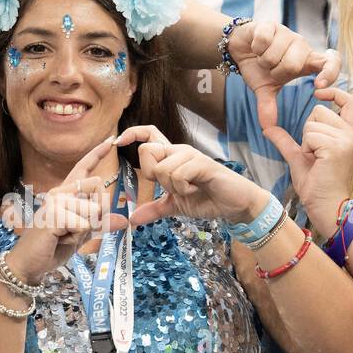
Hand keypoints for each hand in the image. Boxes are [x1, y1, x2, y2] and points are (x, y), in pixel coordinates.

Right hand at [5, 136, 126, 283]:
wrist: (31, 263)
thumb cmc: (53, 246)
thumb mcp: (82, 234)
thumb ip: (101, 224)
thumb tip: (126, 221)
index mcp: (66, 192)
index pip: (83, 168)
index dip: (97, 154)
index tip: (110, 140)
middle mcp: (60, 191)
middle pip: (99, 188)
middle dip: (98, 213)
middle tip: (79, 228)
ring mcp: (55, 201)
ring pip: (93, 210)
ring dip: (85, 230)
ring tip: (65, 235)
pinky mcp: (53, 215)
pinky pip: (83, 224)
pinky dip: (76, 237)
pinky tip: (60, 239)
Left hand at [119, 125, 268, 226]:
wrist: (234, 204)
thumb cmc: (207, 199)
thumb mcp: (175, 206)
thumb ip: (154, 209)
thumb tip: (132, 219)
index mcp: (170, 156)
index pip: (148, 133)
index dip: (132, 133)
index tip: (118, 142)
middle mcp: (179, 151)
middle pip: (148, 150)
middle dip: (151, 175)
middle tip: (169, 187)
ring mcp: (191, 156)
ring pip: (162, 168)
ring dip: (172, 187)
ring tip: (188, 190)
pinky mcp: (202, 164)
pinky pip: (178, 174)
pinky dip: (183, 189)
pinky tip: (195, 190)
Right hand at [226, 21, 340, 134]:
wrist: (239, 48)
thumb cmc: (258, 67)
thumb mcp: (265, 89)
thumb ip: (268, 107)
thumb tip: (267, 129)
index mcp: (306, 61)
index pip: (331, 63)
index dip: (330, 73)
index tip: (318, 87)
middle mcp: (301, 46)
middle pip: (293, 65)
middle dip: (275, 72)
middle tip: (269, 69)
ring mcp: (287, 33)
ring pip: (276, 54)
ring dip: (263, 60)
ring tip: (261, 56)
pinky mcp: (272, 24)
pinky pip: (264, 41)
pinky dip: (256, 47)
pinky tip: (255, 46)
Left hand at [266, 86, 352, 233]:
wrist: (324, 203)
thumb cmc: (316, 183)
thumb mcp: (299, 156)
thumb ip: (285, 140)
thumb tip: (266, 128)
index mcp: (349, 133)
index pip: (351, 101)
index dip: (335, 92)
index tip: (319, 92)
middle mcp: (352, 134)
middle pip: (319, 111)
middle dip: (308, 130)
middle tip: (314, 153)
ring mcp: (346, 140)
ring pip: (312, 123)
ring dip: (306, 142)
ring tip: (315, 159)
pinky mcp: (336, 147)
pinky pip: (309, 135)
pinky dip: (305, 148)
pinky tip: (315, 162)